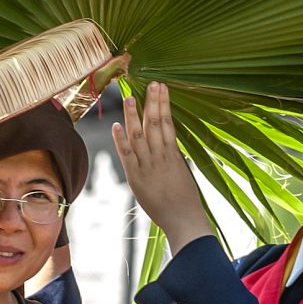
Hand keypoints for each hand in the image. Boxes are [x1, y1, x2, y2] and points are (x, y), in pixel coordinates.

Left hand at [113, 83, 214, 249]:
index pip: (168, 123)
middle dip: (153, 102)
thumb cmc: (185, 200)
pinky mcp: (137, 178)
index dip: (164, 104)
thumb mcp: (182, 173)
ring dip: (134, 116)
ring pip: (140, 135)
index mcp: (174, 154)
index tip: (162, 88)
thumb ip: (173, 158)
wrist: (183, 220)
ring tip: (130, 97)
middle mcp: (161, 157)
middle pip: (156, 124)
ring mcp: (148, 166)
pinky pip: (127, 155)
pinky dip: (121, 140)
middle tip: (151, 83)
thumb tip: (168, 146)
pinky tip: (116, 126)